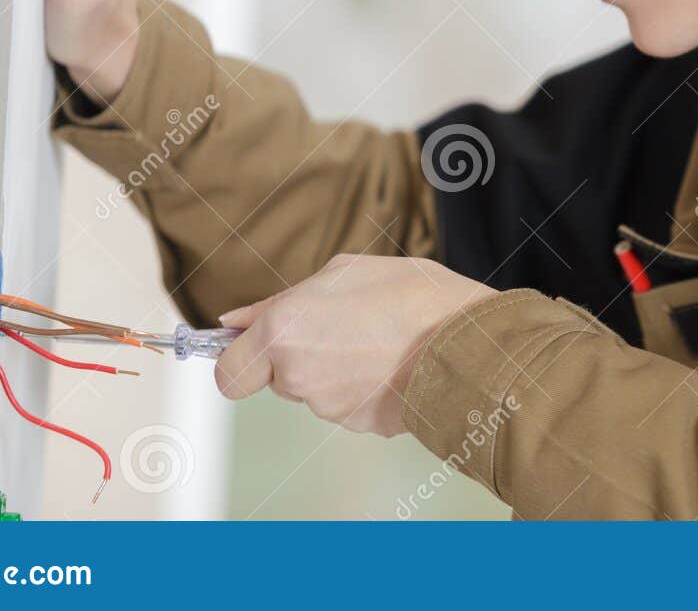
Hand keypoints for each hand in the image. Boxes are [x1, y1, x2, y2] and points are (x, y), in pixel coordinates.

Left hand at [213, 254, 500, 436]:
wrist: (468, 341)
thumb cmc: (413, 296)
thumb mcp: (344, 271)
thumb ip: (281, 299)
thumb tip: (235, 322)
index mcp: (284, 329)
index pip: (228, 372)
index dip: (239, 361)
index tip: (254, 349)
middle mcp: (298, 374)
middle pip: (277, 378)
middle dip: (297, 357)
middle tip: (339, 328)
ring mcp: (328, 406)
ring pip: (313, 391)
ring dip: (333, 369)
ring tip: (375, 339)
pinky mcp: (359, 425)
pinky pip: (347, 405)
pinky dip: (362, 387)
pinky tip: (390, 362)